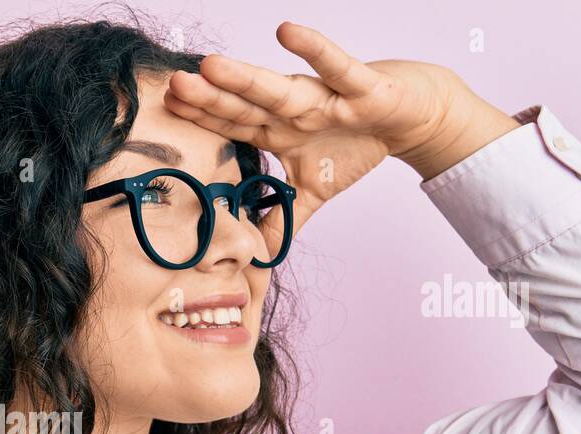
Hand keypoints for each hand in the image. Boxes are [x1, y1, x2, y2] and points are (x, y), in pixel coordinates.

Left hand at [165, 22, 519, 243]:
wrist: (416, 116)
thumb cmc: (358, 143)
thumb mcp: (316, 191)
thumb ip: (284, 220)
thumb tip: (256, 254)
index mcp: (279, 131)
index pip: (232, 126)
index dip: (200, 119)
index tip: (165, 109)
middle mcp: (294, 110)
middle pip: (245, 106)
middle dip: (209, 98)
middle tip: (172, 87)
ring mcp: (326, 98)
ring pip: (280, 89)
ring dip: (246, 79)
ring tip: (210, 65)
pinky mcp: (362, 87)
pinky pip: (336, 68)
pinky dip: (315, 52)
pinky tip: (286, 32)